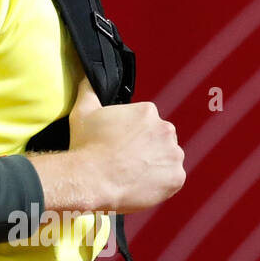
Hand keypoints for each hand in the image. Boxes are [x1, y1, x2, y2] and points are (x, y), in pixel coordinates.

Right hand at [67, 77, 185, 213]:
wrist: (90, 180)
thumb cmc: (86, 146)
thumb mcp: (82, 112)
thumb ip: (89, 89)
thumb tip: (88, 76)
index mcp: (147, 111)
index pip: (146, 120)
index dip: (131, 133)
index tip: (119, 143)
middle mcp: (166, 129)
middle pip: (159, 138)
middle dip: (146, 147)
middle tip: (125, 159)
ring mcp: (174, 154)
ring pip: (167, 159)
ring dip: (155, 165)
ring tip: (132, 174)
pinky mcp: (176, 178)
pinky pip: (172, 180)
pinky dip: (160, 183)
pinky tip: (140, 184)